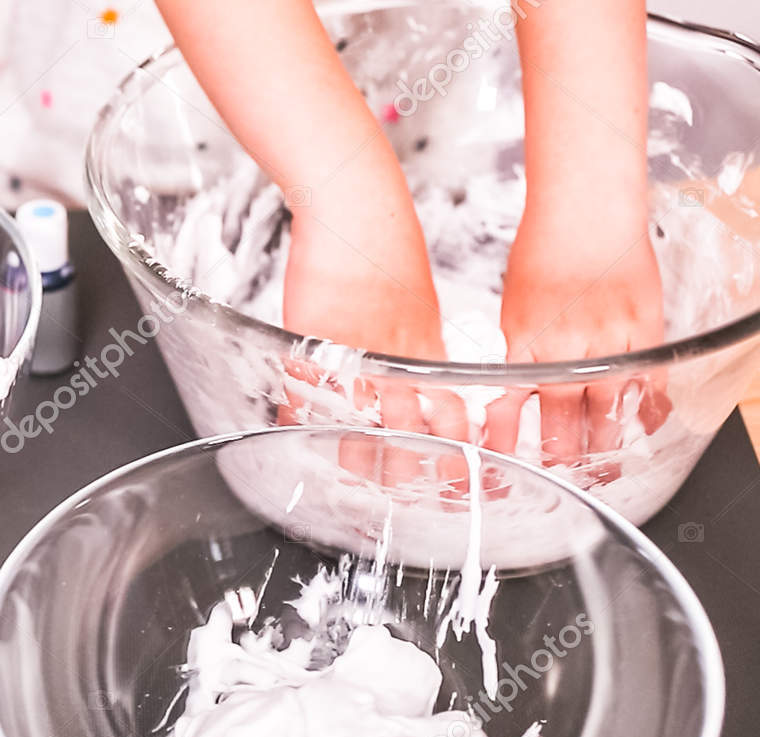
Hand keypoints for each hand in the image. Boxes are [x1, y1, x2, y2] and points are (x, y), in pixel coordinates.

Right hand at [276, 156, 469, 488]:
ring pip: (363, 425)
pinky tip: (295, 433)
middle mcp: (398, 361)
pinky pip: (309, 395)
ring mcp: (356, 356)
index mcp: (428, 351)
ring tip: (350, 482)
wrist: (357, 211)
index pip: (453, 416)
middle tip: (406, 501)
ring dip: (358, 460)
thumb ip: (420, 346)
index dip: (460, 453)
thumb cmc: (386, 249)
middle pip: (410, 434)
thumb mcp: (419, 303)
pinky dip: (302, 419)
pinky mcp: (316, 343)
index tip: (464, 482)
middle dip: (410, 474)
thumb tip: (427, 380)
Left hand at [484, 210, 668, 474]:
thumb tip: (511, 387)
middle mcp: (564, 355)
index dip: (506, 445)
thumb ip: (518, 352)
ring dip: (606, 446)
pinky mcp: (644, 337)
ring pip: (609, 415)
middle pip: (564, 426)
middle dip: (561, 458)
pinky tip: (645, 425)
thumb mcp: (512, 310)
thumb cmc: (542, 252)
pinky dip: (648, 411)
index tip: (503, 467)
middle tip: (562, 476)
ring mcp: (608, 348)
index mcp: (523, 348)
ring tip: (605, 468)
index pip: (508, 412)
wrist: (586, 212)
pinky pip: (650, 386)